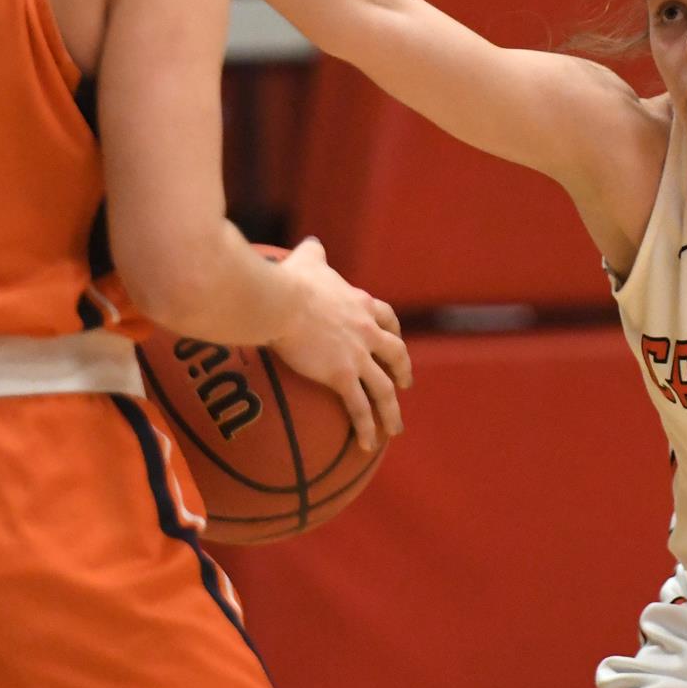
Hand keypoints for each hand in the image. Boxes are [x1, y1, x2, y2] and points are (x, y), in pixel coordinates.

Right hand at [268, 237, 412, 451]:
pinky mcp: (342, 375)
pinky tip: (369, 445)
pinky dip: (367, 427)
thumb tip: (311, 241)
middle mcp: (367, 331)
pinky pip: (359, 407)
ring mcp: (358, 355)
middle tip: (405, 384)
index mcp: (361, 305)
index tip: (395, 342)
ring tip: (394, 429)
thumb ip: (313, 253)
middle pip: (395, 354)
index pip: (387, 318)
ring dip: (391, 411)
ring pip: (384, 389)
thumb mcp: (307, 260)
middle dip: (402, 370)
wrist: (281, 302)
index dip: (393, 332)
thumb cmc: (290, 281)